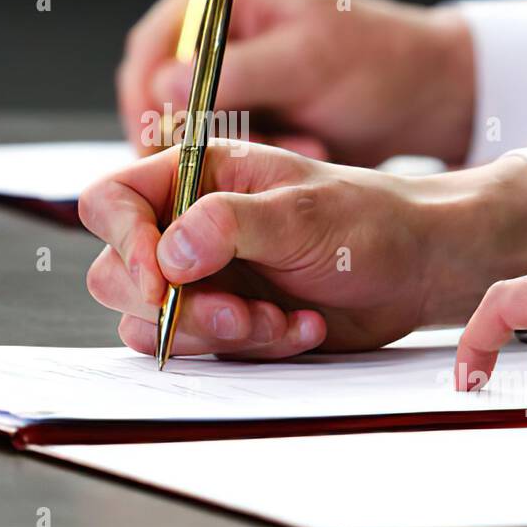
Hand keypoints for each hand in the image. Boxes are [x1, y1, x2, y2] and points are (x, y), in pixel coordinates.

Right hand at [80, 142, 526, 359]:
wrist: (416, 267)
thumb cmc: (369, 219)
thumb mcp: (303, 212)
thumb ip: (230, 225)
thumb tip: (167, 252)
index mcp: (195, 176)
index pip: (111, 200)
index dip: (121, 240)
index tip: (160, 277)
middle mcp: (186, 225)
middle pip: (116, 274)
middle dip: (174, 306)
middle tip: (237, 312)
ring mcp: (201, 277)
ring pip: (152, 323)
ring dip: (214, 334)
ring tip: (280, 322)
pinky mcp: (223, 320)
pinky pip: (201, 350)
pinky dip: (248, 349)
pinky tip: (300, 328)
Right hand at [116, 0, 475, 166]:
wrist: (430, 96)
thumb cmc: (378, 61)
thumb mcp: (307, 63)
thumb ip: (235, 74)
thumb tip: (162, 87)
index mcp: (225, 3)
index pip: (153, 44)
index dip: (144, 91)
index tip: (157, 134)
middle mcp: (220, 41)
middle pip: (159, 93)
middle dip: (190, 132)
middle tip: (217, 160)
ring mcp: (235, 83)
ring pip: (191, 130)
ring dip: (234, 149)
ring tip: (300, 144)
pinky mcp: (253, 121)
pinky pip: (227, 151)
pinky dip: (259, 159)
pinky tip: (309, 149)